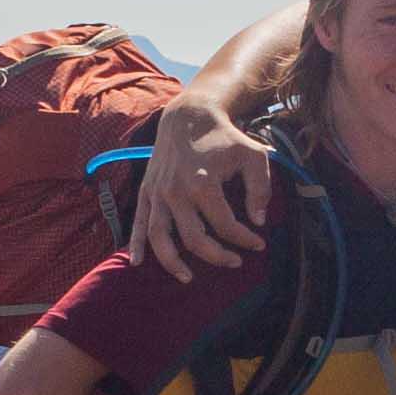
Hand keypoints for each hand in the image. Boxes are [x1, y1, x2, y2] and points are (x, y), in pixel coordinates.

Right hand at [136, 101, 273, 278]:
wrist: (188, 116)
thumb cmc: (225, 137)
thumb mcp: (254, 155)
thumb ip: (260, 188)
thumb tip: (258, 221)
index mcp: (203, 183)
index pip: (225, 225)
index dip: (245, 239)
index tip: (258, 243)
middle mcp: (177, 192)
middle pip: (194, 239)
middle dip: (217, 256)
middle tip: (235, 262)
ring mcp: (158, 193)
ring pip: (160, 237)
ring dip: (172, 263)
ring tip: (188, 278)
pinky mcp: (146, 191)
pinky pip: (138, 222)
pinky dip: (135, 243)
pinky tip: (136, 262)